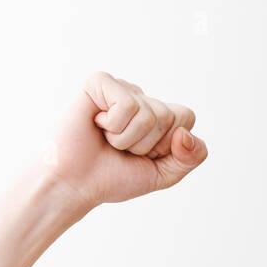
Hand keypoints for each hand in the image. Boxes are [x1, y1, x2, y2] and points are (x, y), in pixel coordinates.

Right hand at [44, 71, 206, 210]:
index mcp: (158, 115)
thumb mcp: (163, 174)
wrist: (76, 184)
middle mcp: (141, 97)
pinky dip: (113, 126)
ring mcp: (121, 87)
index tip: (143, 155)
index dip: (168, 145)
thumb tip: (185, 134)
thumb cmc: (113, 177)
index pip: (187, 118)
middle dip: (146, 144)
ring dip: (127, 139)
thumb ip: (190, 157)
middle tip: (120, 148)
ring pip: (149, 113)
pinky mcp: (100, 82)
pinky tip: (96, 125)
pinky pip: (127, 104)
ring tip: (107, 139)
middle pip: (169, 116)